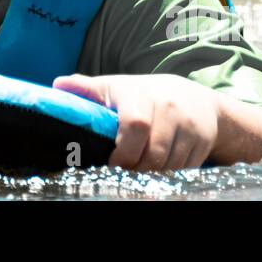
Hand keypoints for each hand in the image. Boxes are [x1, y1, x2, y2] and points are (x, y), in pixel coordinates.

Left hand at [53, 73, 221, 171]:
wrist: (196, 99)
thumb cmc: (144, 96)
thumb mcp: (116, 87)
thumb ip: (88, 88)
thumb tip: (58, 84)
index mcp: (139, 94)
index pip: (135, 125)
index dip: (122, 152)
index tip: (112, 166)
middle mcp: (167, 106)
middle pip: (153, 153)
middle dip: (137, 170)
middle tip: (125, 176)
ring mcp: (188, 124)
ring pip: (170, 165)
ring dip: (153, 176)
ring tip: (139, 176)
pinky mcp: (203, 139)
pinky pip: (186, 168)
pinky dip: (171, 176)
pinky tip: (160, 172)